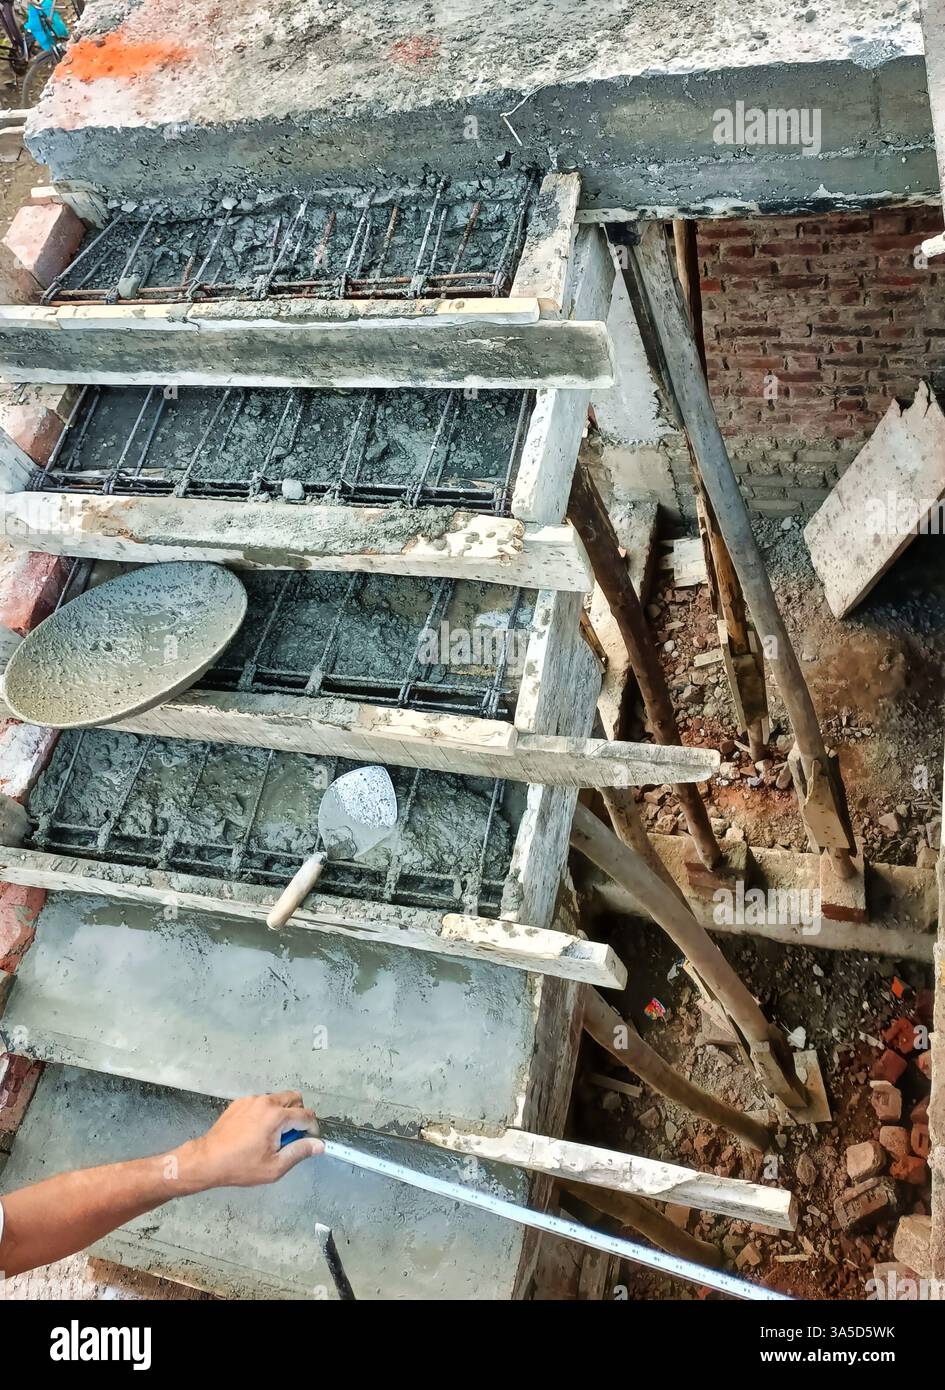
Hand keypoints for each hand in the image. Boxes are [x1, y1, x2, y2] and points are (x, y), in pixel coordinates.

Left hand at [173, 1091, 323, 1191]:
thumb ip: (300, 1152)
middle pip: (295, 1099)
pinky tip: (256, 1132)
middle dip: (299, 1116)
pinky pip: (262, 1102)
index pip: (306, 1115)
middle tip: (290, 1137)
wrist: (208, 1160)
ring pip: (278, 1099)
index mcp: (276, 1116)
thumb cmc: (241, 1166)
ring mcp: (251, 1100)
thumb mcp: (275, 1167)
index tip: (309, 1141)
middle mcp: (266, 1101)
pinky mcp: (240, 1102)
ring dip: (282, 1113)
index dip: (312, 1129)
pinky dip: (266, 1113)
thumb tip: (319, 1145)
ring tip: (271, 1136)